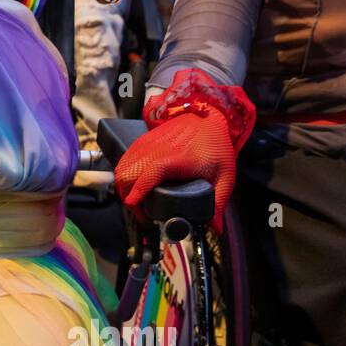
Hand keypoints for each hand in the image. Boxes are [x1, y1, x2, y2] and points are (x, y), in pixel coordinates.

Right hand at [114, 110, 237, 231]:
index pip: (149, 174)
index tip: (134, 206)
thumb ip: (219, 201)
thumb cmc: (216, 146)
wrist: (206, 117)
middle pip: (127, 175)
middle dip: (128, 198)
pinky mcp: (140, 142)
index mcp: (175, 160)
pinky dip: (122, 176)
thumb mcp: (225, 175)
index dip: (138, 191)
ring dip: (124, 188)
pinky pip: (123, 161)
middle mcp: (155, 151)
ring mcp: (145, 145)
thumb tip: (214, 228)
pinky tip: (132, 186)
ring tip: (138, 201)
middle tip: (143, 212)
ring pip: (121, 169)